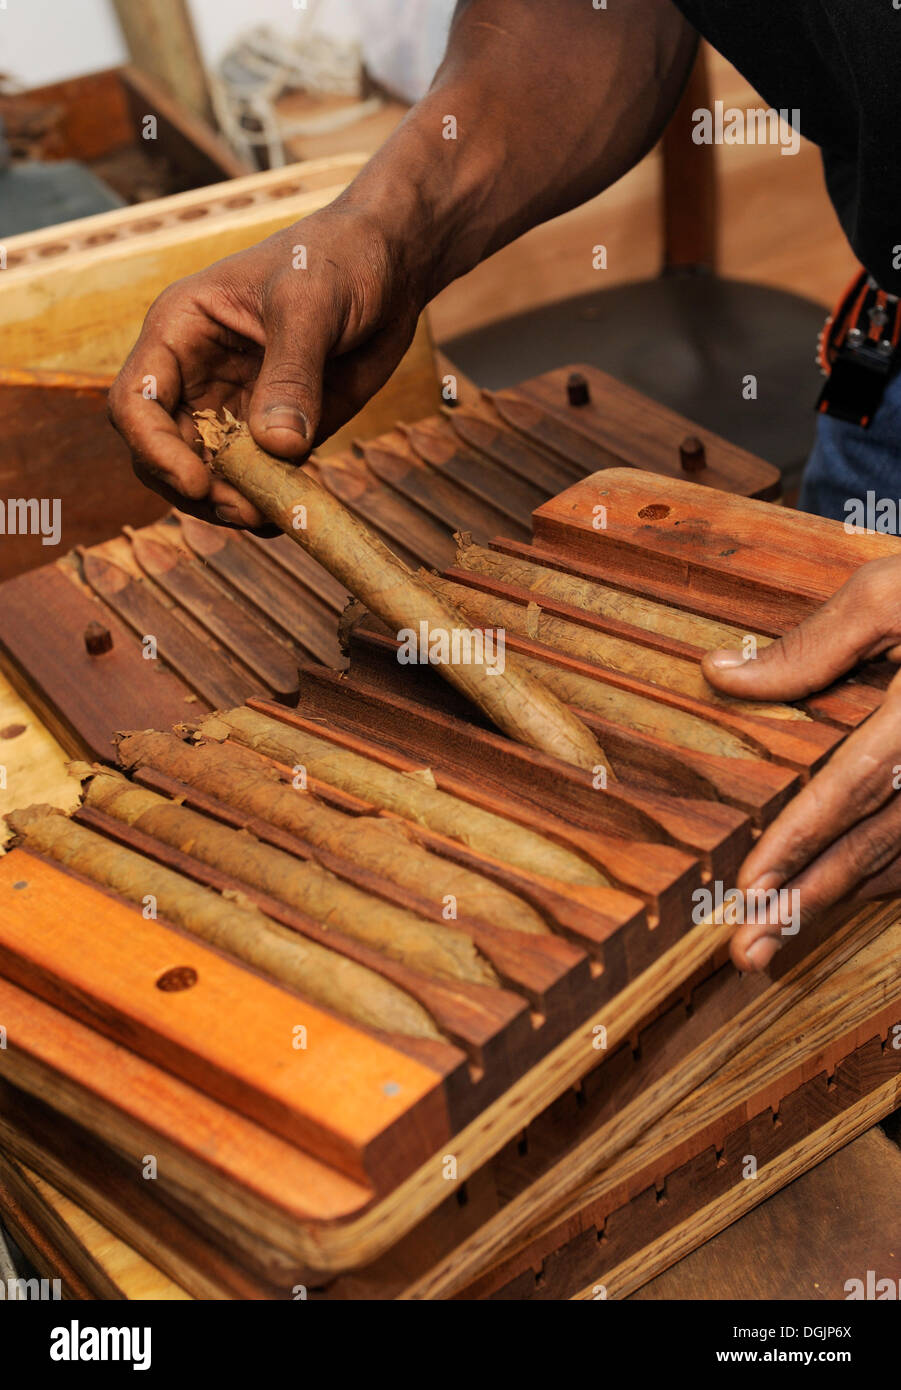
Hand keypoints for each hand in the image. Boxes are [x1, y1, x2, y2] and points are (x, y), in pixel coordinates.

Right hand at [108, 202, 426, 528]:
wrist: (390, 266)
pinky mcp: (274, 431)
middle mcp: (197, 376)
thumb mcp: (311, 304)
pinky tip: (291, 513)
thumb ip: (292, 374)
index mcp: (180, 333)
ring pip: (208, 476)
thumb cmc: (338, 258)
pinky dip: (267, 503)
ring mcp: (235, 408)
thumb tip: (277, 447)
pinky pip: (256, 481)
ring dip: (231, 506)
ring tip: (271, 516)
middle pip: (163, 453)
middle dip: (195, 490)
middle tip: (245, 512)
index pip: (134, 403)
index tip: (197, 483)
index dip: (154, 450)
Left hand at [702, 556, 900, 971]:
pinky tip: (852, 893)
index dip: (797, 840)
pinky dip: (893, 877)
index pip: (851, 788)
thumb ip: (812, 644)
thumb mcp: (894, 592)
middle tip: (750, 952)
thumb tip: (720, 675)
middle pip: (876, 844)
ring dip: (844, 898)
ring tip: (782, 937)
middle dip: (809, 900)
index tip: (746, 885)